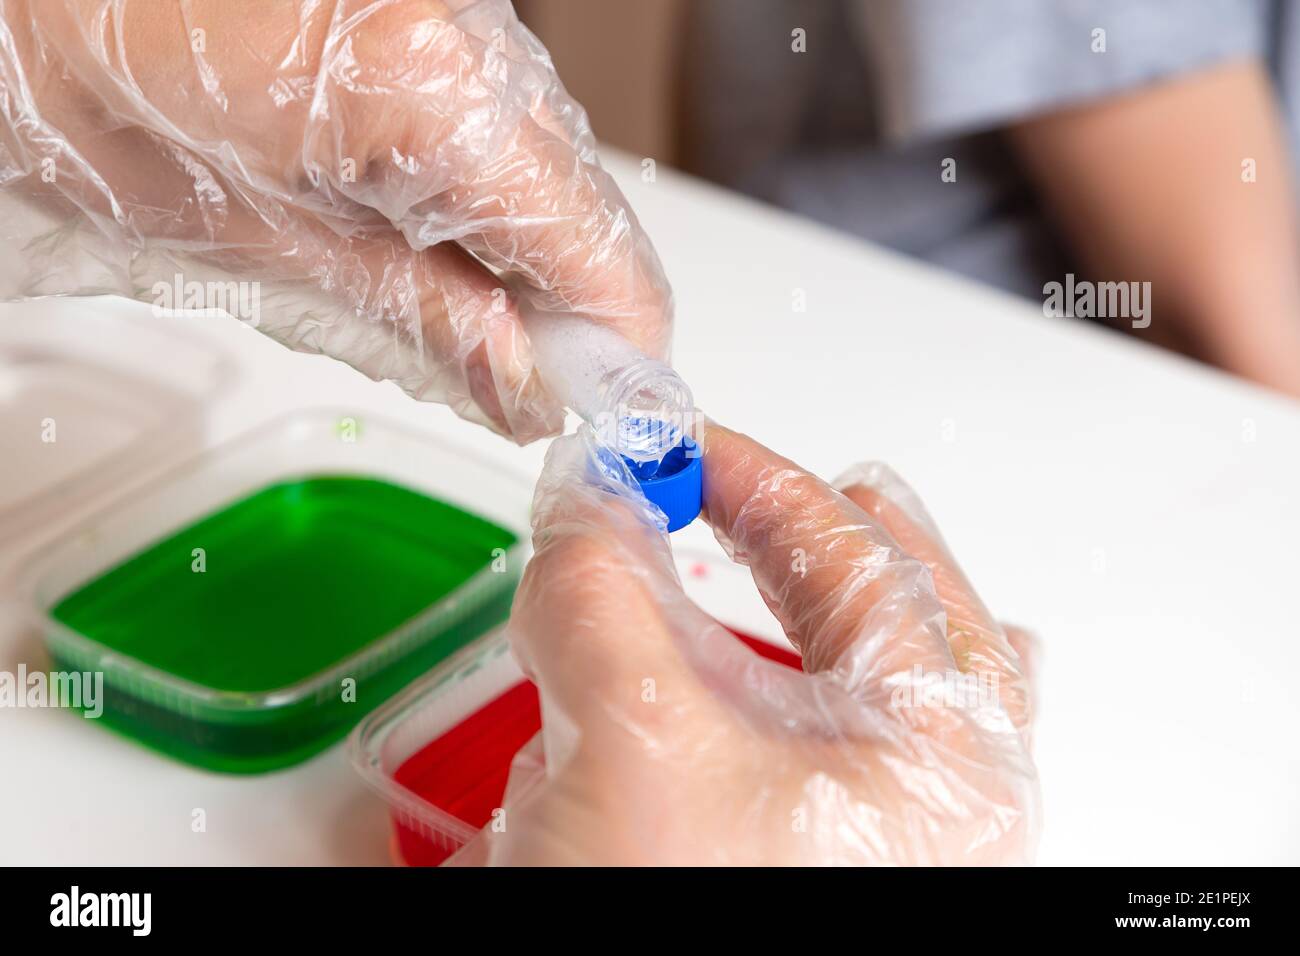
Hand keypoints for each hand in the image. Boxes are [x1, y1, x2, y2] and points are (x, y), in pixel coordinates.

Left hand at [0, 0, 670, 440]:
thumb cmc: (86, 91)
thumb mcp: (265, 248)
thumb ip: (427, 319)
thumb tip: (525, 385)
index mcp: (432, 96)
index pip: (597, 252)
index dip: (619, 351)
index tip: (610, 413)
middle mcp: (470, 33)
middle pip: (591, 208)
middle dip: (574, 308)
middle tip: (525, 381)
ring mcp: (459, 9)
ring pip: (556, 167)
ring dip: (530, 251)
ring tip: (457, 305)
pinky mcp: (434, 9)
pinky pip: (507, 123)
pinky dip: (491, 193)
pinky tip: (432, 228)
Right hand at [453, 423, 1039, 864]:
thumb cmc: (698, 924)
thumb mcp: (632, 739)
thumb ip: (601, 589)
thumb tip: (583, 499)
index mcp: (945, 749)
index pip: (852, 552)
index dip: (748, 474)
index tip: (670, 443)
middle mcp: (939, 795)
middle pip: (898, 607)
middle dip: (799, 535)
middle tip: (726, 487)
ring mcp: (885, 837)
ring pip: (871, 682)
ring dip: (795, 611)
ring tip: (740, 559)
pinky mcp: (815, 869)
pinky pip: (811, 755)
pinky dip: (755, 696)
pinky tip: (711, 689)